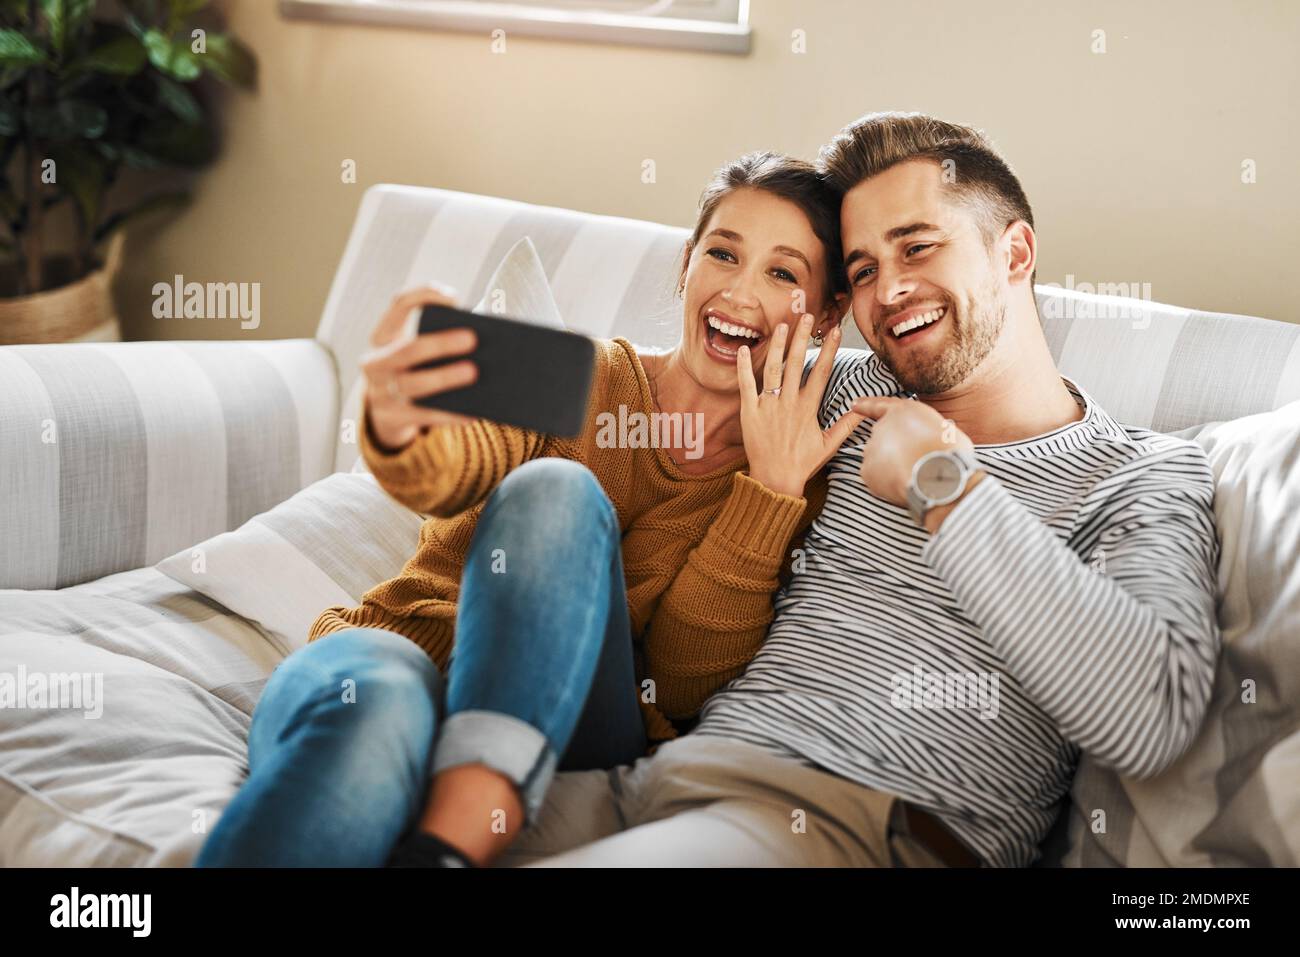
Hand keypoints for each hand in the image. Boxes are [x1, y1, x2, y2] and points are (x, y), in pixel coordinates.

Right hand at [359, 285, 480, 452]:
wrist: (387, 413)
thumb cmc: (415, 370)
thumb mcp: (417, 351)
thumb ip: (441, 336)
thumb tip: (482, 336)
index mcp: (383, 336)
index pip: (399, 305)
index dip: (425, 297)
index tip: (455, 299)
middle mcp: (375, 362)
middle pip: (407, 350)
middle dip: (440, 344)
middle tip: (472, 340)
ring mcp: (380, 392)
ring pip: (413, 384)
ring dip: (445, 377)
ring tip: (473, 372)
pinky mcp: (392, 418)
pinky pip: (424, 415)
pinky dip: (450, 414)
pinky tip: (474, 411)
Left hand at [735, 314, 866, 496]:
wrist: (775, 480)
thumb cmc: (802, 463)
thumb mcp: (829, 444)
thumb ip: (847, 424)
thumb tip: (866, 409)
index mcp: (809, 408)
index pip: (822, 372)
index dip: (829, 350)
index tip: (833, 331)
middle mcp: (789, 403)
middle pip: (797, 363)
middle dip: (802, 338)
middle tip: (806, 316)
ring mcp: (769, 406)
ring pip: (773, 369)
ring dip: (778, 346)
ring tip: (781, 325)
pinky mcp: (750, 412)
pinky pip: (746, 385)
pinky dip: (744, 367)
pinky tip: (745, 349)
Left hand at [851, 397, 977, 521]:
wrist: (937, 475)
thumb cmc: (949, 453)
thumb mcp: (944, 429)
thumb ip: (926, 431)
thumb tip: (925, 443)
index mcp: (903, 411)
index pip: (879, 406)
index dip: (866, 405)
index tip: (855, 405)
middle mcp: (882, 427)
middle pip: (884, 439)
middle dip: (896, 450)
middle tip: (917, 461)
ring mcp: (872, 448)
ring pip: (880, 459)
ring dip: (892, 467)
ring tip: (914, 473)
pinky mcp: (867, 470)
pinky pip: (877, 478)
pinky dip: (887, 483)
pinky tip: (904, 484)